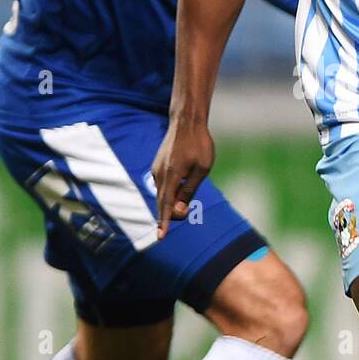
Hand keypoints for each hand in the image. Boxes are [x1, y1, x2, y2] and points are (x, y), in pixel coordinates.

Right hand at [152, 116, 214, 238]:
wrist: (186, 121)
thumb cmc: (199, 145)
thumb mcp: (202, 170)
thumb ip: (189, 191)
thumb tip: (179, 210)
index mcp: (171, 176)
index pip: (165, 205)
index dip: (164, 223)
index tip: (160, 237)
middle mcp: (159, 174)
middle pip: (162, 202)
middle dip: (171, 214)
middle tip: (187, 214)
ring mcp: (157, 169)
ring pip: (162, 193)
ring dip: (171, 201)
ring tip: (184, 199)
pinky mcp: (158, 165)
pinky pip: (162, 185)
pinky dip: (169, 192)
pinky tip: (179, 186)